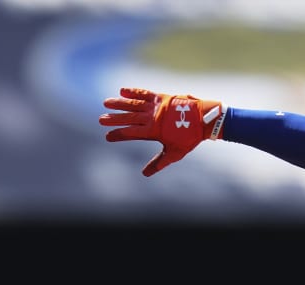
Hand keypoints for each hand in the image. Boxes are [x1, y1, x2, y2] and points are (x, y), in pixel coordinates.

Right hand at [99, 87, 224, 176]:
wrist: (204, 120)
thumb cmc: (189, 138)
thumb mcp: (175, 152)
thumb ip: (159, 162)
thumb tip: (145, 174)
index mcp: (154, 131)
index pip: (131, 133)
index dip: (118, 135)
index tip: (107, 137)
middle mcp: (152, 117)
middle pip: (129, 118)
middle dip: (114, 119)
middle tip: (100, 120)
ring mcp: (156, 106)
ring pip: (133, 104)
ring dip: (119, 104)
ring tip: (106, 103)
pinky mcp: (161, 97)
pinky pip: (144, 93)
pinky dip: (133, 91)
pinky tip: (122, 91)